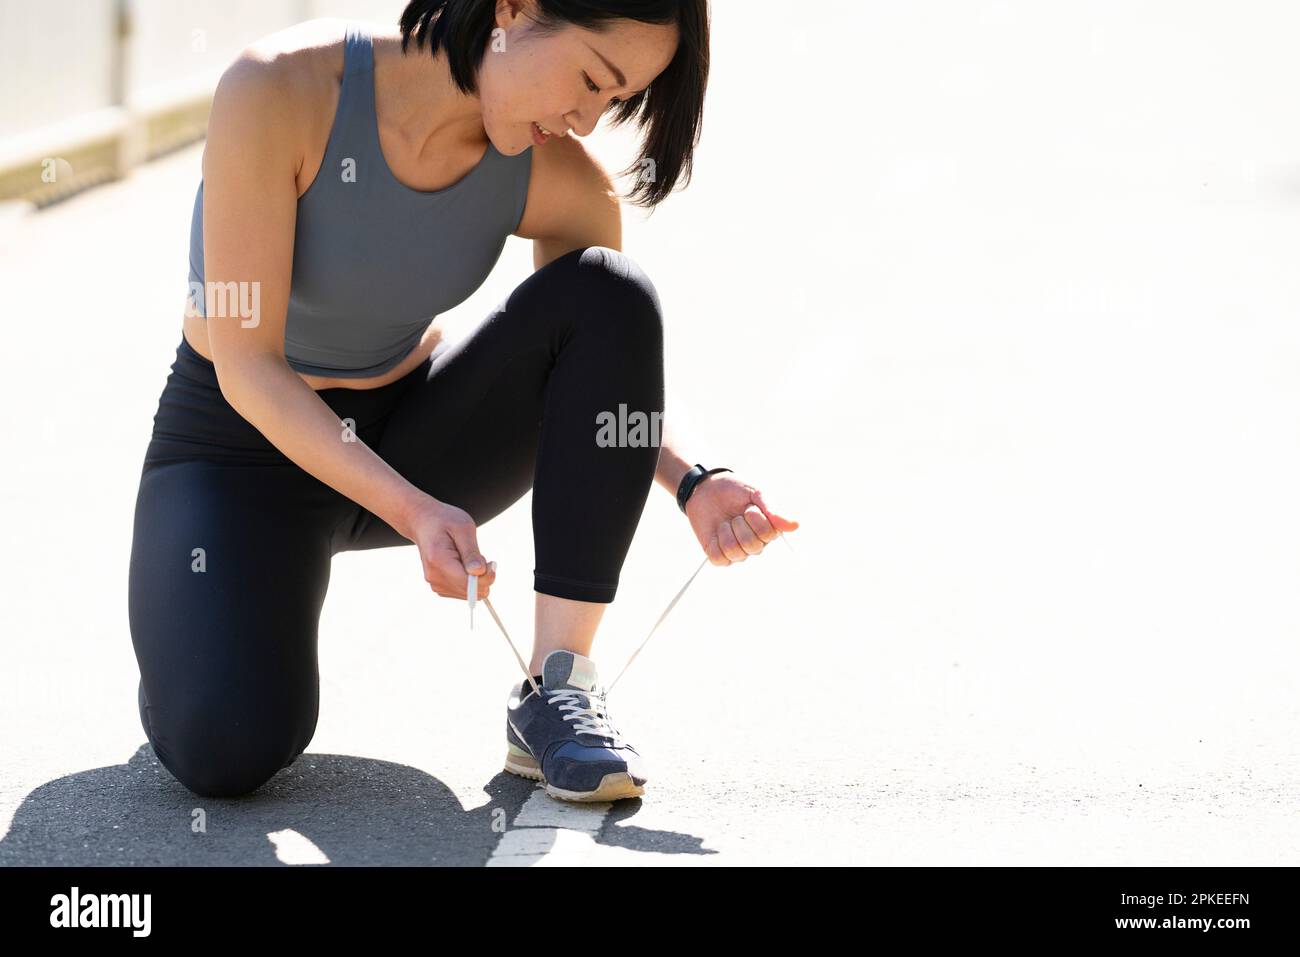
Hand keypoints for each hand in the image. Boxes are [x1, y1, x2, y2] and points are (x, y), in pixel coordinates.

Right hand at [405, 495, 496, 598]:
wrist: (424, 522)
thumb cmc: (445, 521)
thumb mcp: (463, 528)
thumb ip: (471, 552)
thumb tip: (479, 572)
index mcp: (439, 561)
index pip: (469, 584)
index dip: (487, 576)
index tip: (492, 562)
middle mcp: (435, 577)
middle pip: (471, 592)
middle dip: (482, 576)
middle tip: (479, 556)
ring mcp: (436, 584)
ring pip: (470, 594)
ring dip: (476, 578)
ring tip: (468, 558)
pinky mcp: (440, 587)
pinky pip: (464, 592)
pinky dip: (470, 580)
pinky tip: (463, 564)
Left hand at [684, 473, 798, 565]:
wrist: (707, 489)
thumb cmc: (735, 491)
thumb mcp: (756, 493)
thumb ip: (774, 510)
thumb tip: (795, 525)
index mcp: (769, 530)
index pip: (768, 534)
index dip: (755, 518)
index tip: (749, 507)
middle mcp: (756, 544)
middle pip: (752, 545)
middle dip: (740, 524)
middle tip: (736, 515)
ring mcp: (738, 552)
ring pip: (735, 551)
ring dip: (727, 531)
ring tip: (725, 522)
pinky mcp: (720, 557)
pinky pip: (720, 558)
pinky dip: (716, 542)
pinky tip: (717, 531)